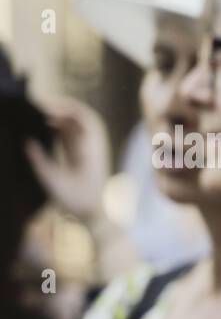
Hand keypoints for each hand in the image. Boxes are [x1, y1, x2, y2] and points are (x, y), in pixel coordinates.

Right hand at [23, 97, 111, 223]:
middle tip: (41, 104)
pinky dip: (62, 126)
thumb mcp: (54, 182)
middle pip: (84, 117)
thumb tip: (27, 141)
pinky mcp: (84, 155)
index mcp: (90, 149)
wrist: (96, 214)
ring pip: (79, 125)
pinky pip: (75, 134)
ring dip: (62, 116)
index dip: (65, 108)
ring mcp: (89, 149)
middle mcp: (93, 146)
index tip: (44, 107)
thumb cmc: (77, 200)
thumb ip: (40, 161)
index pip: (83, 119)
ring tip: (41, 113)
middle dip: (64, 107)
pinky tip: (46, 125)